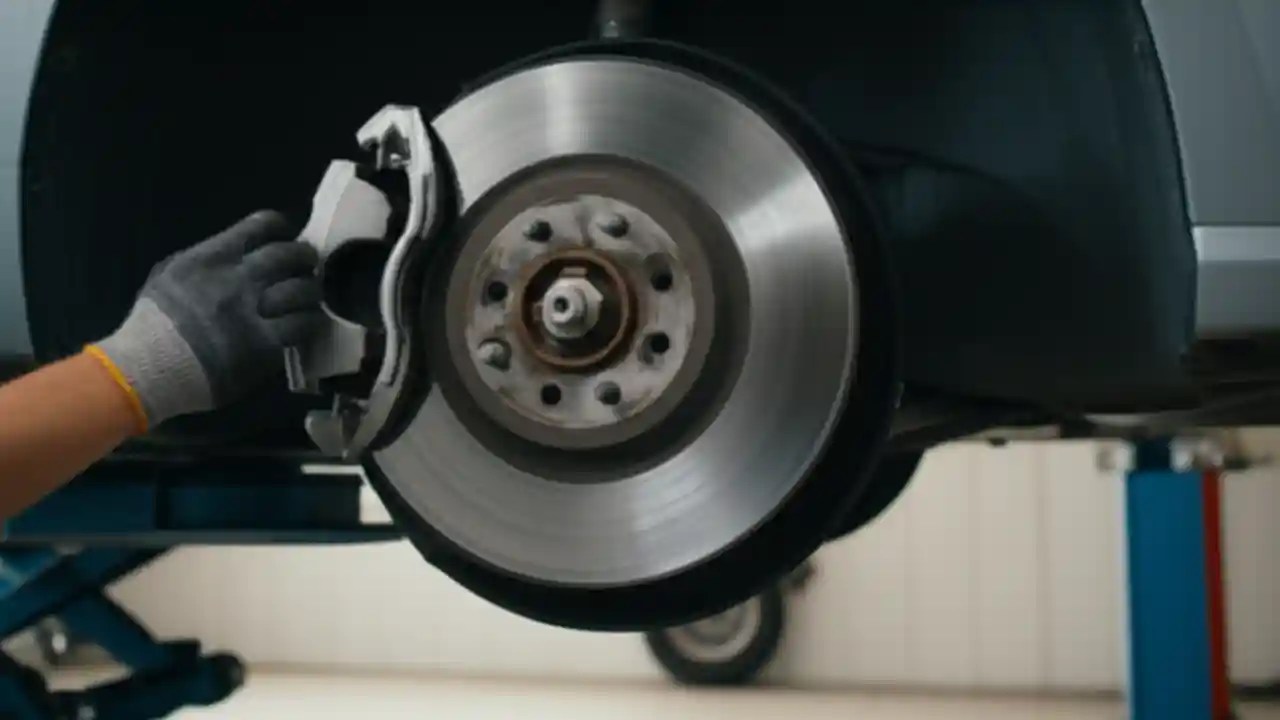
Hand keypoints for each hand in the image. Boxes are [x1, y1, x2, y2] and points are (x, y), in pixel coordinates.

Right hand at [90, 211, 322, 428]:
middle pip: (288, 255)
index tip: (287, 234)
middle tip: (307, 266)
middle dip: (304, 257)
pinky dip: (310, 321)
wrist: (149, 366)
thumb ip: (205, 260)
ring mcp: (253, 312)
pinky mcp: (265, 344)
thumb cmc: (153, 322)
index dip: (281, 227)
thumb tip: (235, 254)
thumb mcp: (169, 275)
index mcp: (212, 257)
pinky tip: (308, 323)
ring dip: (311, 291)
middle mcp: (237, 278)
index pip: (260, 226)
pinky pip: (302, 326)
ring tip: (310, 296)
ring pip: (302, 290)